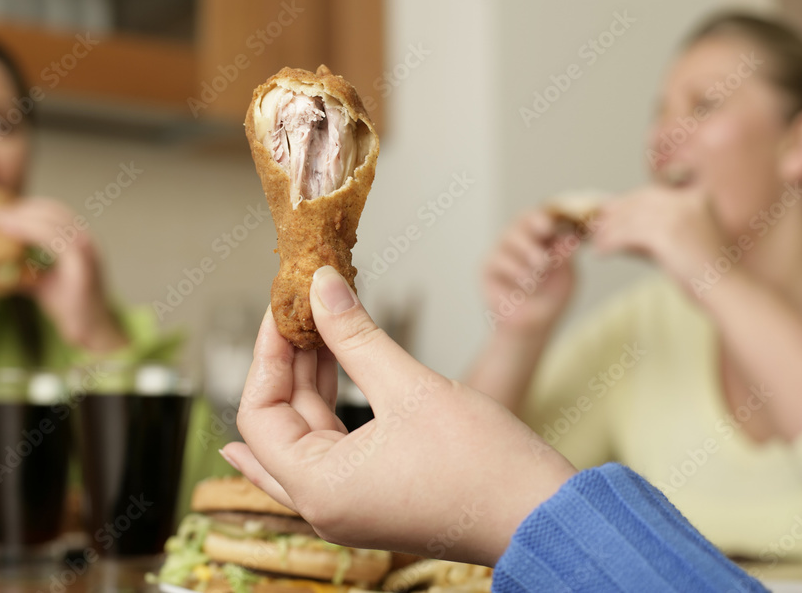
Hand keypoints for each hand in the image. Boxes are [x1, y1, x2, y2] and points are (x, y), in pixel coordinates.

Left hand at [0, 198, 127, 352]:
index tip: (2, 211)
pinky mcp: (83, 265)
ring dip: (23, 219)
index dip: (28, 207)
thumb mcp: (41, 283)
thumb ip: (24, 269)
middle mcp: (87, 241)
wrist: (91, 330)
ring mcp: (87, 251)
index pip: (54, 212)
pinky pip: (56, 240)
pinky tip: (12, 236)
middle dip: (23, 209)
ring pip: (54, 222)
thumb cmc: (69, 307)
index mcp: (80, 241)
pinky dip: (32, 233)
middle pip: (53, 211)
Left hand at [223, 267, 576, 565]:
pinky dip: (330, 404)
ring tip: (320, 323)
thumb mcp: (411, 387)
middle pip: (278, 423)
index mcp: (319, 487)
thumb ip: (356, 335)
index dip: (267, 354)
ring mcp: (347, 504)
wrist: (542, 515)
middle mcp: (323, 504)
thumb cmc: (485, 464)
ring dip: (311, 379)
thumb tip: (322, 285)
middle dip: (289, 361)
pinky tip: (325, 370)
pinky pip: (332, 446)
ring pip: (306, 432)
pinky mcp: (372, 495)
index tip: (284, 308)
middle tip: (301, 307)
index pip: (259, 414)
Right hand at [482, 210, 576, 333]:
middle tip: (544, 245)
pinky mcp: (487, 267)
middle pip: (520, 222)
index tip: (549, 226)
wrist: (533, 325)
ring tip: (539, 270)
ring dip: (527, 252)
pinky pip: (499, 259)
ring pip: (509, 238)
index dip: (542, 217)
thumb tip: (569, 236)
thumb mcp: (564, 275)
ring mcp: (501, 251)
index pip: (538, 217)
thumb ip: (564, 256)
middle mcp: (518, 240)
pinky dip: (515, 270)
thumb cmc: (550, 297)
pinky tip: (525, 284)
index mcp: (539, 237)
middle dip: (533, 232)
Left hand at [594, 185, 727, 293]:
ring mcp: (677, 216)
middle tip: (593, 225)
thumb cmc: (704, 273)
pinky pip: (628, 235)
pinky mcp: (666, 234)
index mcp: (695, 198)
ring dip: (608, 231)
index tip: (606, 213)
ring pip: (630, 219)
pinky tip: (600, 253)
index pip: (651, 194)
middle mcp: (687, 201)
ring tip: (595, 242)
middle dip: (614, 214)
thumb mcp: (676, 244)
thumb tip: (614, 230)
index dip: (626, 203)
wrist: (727, 291)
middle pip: (638, 202)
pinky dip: (610, 243)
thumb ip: (650, 234)